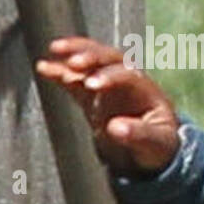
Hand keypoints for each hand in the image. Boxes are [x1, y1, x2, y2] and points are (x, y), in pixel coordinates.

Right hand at [35, 36, 180, 176]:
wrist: (152, 153)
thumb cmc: (159, 146)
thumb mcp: (156, 144)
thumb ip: (138, 135)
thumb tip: (115, 128)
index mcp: (146, 91)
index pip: (128, 74)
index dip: (109, 76)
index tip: (92, 85)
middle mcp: (128, 83)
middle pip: (110, 60)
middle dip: (91, 56)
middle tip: (73, 62)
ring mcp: (109, 88)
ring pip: (92, 64)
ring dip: (74, 55)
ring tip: (54, 50)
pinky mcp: (93, 97)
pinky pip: (76, 80)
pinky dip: (61, 72)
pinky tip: (44, 67)